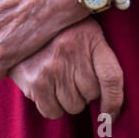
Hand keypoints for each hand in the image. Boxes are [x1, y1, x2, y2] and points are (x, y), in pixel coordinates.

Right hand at [7, 17, 124, 119]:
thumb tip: (112, 110)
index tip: (111, 113)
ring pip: (73, 106)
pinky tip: (47, 88)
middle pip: (92, 95)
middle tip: (73, 74)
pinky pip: (52, 111)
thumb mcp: (87, 32)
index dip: (114, 100)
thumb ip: (102, 60)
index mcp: (90, 37)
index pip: (111, 77)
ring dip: (69, 99)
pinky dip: (52, 106)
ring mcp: (52, 67)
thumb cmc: (62, 32)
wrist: (23, 23)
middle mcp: (71, 51)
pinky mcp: (34, 81)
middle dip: (85, 91)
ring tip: (60, 79)